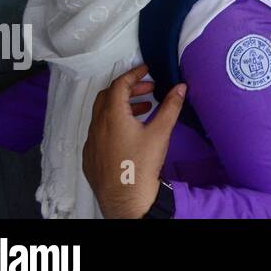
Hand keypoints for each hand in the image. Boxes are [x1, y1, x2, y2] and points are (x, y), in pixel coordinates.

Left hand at [82, 66, 183, 218]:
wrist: (127, 200)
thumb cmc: (142, 164)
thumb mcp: (160, 132)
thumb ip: (171, 106)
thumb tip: (181, 87)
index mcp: (112, 116)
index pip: (119, 84)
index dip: (134, 74)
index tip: (147, 70)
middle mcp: (97, 126)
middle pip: (107, 96)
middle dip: (128, 89)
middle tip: (148, 90)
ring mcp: (91, 142)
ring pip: (102, 115)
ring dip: (121, 106)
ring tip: (144, 110)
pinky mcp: (90, 157)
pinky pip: (98, 131)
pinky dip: (112, 123)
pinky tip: (129, 134)